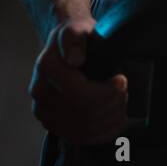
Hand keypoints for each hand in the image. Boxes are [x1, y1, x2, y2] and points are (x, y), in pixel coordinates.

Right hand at [29, 16, 127, 144]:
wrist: (66, 46)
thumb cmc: (76, 35)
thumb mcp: (77, 28)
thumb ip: (74, 39)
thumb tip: (75, 60)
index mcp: (46, 67)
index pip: (79, 93)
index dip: (106, 91)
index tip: (122, 81)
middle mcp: (40, 92)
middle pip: (83, 113)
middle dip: (111, 106)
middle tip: (126, 94)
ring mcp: (44, 110)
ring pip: (82, 129)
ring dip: (109, 121)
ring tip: (122, 106)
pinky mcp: (52, 123)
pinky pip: (78, 137)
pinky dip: (101, 134)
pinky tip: (114, 122)